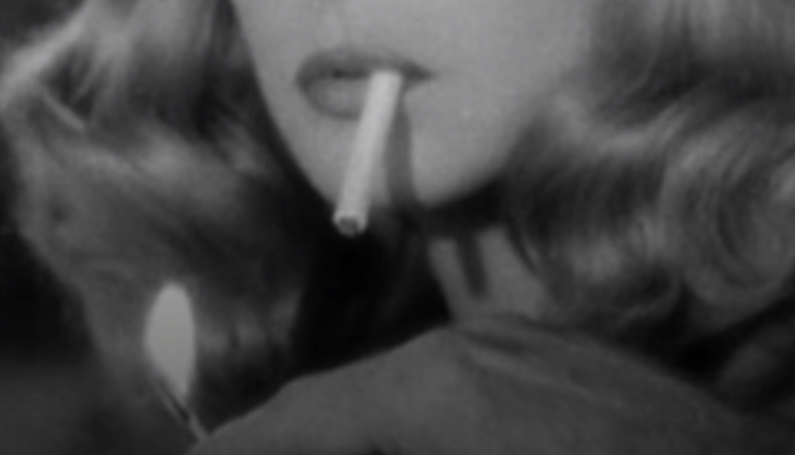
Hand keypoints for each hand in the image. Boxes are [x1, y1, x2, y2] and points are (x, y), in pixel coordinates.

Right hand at [192, 318, 794, 454]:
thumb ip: (358, 444)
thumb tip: (272, 444)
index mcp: (434, 392)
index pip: (298, 422)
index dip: (236, 452)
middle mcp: (466, 350)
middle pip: (338, 406)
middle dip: (287, 445)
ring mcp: (519, 351)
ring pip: (394, 397)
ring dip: (351, 437)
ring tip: (315, 454)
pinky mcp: (558, 365)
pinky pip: (453, 393)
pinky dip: (409, 430)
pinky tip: (406, 448)